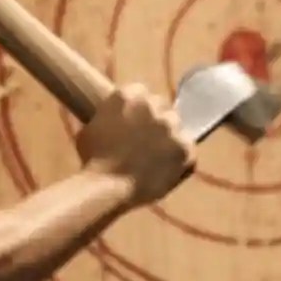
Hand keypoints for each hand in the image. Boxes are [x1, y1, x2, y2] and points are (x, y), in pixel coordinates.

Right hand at [74, 84, 194, 204]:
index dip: (139, 110)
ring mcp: (172, 126)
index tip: (136, 122)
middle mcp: (153, 104)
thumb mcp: (91, 127)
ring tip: (156, 160)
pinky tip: (165, 172)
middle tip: (147, 142)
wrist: (105, 188)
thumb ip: (108, 116)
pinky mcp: (186, 148)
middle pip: (163, 107)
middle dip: (157, 122)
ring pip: (177, 129)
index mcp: (128, 94)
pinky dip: (181, 162)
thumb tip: (113, 118)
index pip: (142, 93)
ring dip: (170, 141)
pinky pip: (189, 153)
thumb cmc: (92, 161)